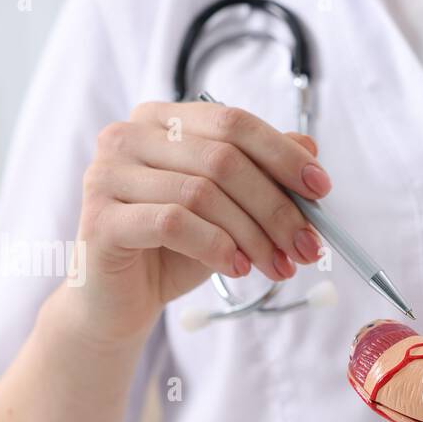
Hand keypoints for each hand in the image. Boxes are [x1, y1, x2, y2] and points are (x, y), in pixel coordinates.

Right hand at [63, 100, 332, 343]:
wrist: (121, 301)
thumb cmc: (176, 249)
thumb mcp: (229, 209)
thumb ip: (261, 173)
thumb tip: (310, 146)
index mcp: (162, 120)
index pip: (233, 121)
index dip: (283, 154)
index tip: (321, 189)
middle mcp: (129, 136)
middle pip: (223, 159)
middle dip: (276, 207)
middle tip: (306, 247)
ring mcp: (107, 174)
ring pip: (202, 193)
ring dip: (253, 235)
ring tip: (277, 266)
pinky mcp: (101, 218)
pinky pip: (173, 223)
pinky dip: (216, 246)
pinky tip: (239, 268)